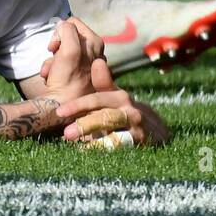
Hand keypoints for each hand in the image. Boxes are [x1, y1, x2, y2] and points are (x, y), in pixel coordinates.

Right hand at [41, 18, 104, 98]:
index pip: (72, 23)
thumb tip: (62, 25)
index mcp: (95, 42)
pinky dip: (53, 69)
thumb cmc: (67, 80)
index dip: (58, 33)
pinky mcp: (78, 75)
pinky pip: (61, 64)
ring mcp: (86, 64)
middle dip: (55, 48)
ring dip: (51, 60)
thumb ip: (67, 31)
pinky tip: (50, 79)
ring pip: (61, 51)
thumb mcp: (68, 50)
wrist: (63, 107)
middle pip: (66, 36)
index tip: (53, 48)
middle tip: (52, 58)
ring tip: (49, 73)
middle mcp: (94, 51)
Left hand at [56, 57, 171, 146]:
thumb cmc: (125, 109)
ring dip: (95, 142)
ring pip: (115, 136)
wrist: (156, 128)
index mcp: (120, 97)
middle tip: (66, 134)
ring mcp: (137, 130)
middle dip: (85, 125)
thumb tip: (97, 62)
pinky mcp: (141, 145)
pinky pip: (121, 149)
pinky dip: (105, 151)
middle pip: (105, 118)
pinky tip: (88, 153)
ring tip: (77, 147)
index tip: (59, 112)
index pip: (96, 100)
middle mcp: (130, 112)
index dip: (78, 105)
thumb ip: (103, 83)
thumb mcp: (115, 96)